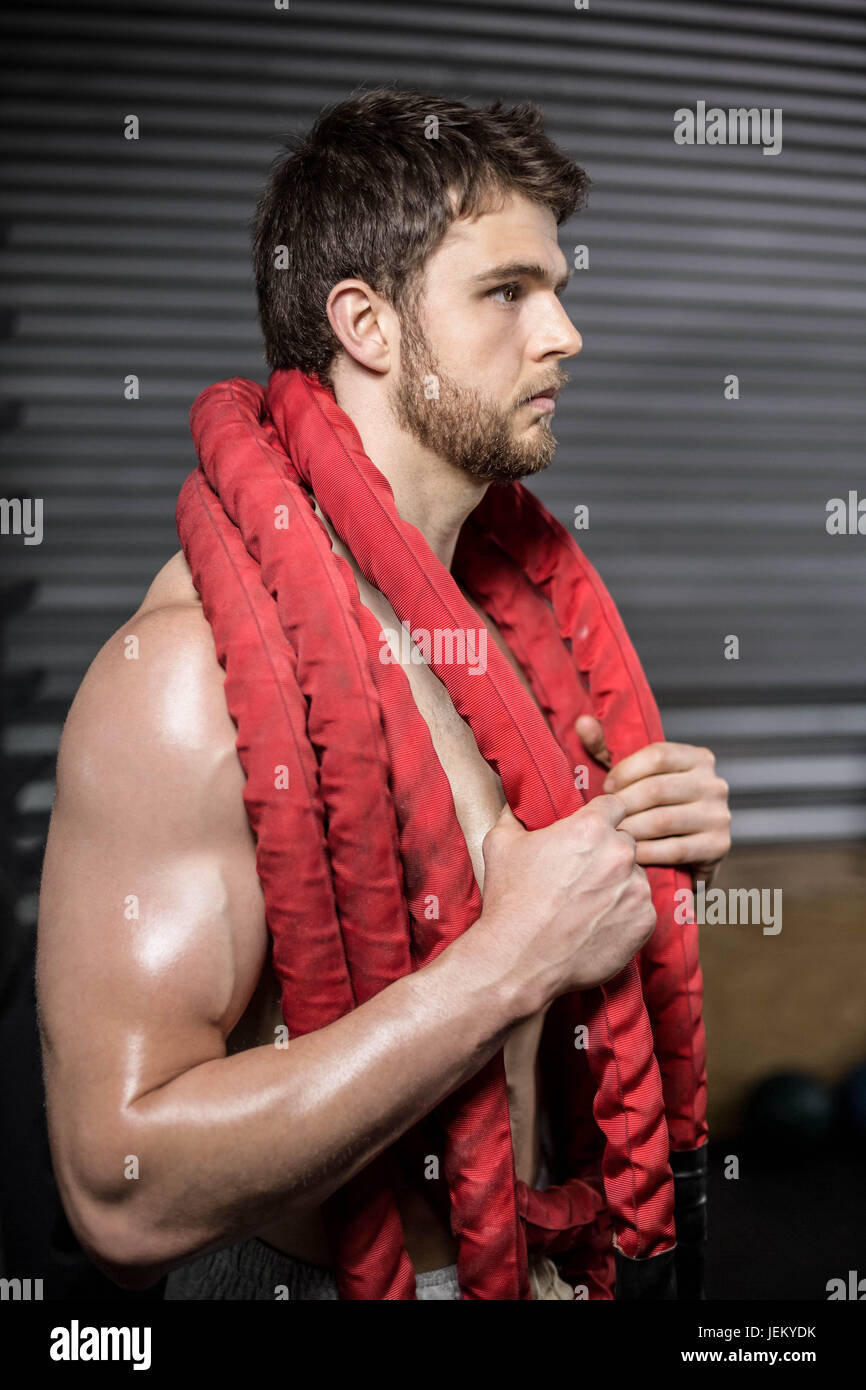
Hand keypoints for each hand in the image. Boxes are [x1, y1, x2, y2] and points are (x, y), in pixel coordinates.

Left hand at [575, 715, 731, 887]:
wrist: (687, 852)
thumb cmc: (651, 805)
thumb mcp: (632, 773)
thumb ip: (606, 747)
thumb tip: (583, 722)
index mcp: (698, 758)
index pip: (658, 754)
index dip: (625, 770)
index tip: (606, 787)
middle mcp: (714, 783)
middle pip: (657, 789)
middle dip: (623, 805)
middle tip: (603, 818)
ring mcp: (720, 815)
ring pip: (663, 820)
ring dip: (630, 830)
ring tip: (611, 836)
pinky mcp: (719, 846)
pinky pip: (675, 849)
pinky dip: (647, 852)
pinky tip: (630, 855)